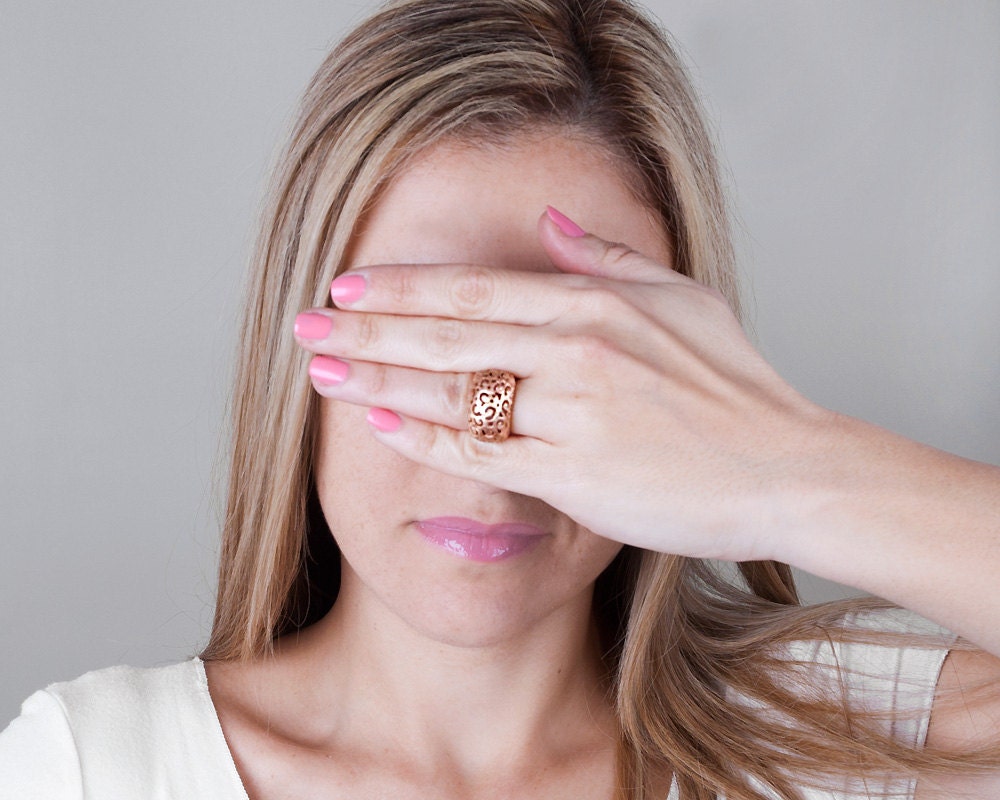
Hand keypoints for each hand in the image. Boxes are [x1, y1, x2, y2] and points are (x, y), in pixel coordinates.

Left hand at [293, 209, 831, 561]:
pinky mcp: (574, 476)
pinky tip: (380, 425)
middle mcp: (575, 351)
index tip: (348, 285)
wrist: (786, 470)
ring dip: (378, 378)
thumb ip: (610, 259)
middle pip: (447, 332)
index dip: (404, 286)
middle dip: (367, 326)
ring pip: (451, 391)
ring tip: (321, 370)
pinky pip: (482, 455)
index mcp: (595, 305)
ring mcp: (572, 413)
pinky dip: (426, 439)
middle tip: (305, 322)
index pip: (475, 287)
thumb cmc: (738, 388)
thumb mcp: (685, 299)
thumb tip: (553, 222)